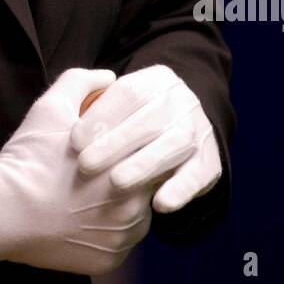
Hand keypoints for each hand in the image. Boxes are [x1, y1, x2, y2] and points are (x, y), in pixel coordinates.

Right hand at [0, 67, 155, 276]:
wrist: (0, 212)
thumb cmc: (27, 159)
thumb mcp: (51, 108)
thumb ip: (83, 83)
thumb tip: (109, 77)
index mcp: (127, 163)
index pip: (153, 151)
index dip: (134, 146)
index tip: (115, 147)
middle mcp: (134, 204)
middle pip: (148, 185)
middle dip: (132, 175)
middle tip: (101, 172)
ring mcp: (123, 237)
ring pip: (137, 216)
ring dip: (123, 205)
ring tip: (90, 196)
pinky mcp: (110, 260)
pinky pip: (121, 242)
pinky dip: (109, 232)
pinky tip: (83, 219)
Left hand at [73, 64, 221, 213]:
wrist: (177, 133)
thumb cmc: (128, 119)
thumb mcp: (111, 96)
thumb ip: (90, 87)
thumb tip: (91, 88)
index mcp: (157, 80)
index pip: (129, 91)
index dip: (101, 115)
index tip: (74, 140)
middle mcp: (182, 101)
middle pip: (151, 118)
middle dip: (115, 143)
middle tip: (85, 165)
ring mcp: (199, 131)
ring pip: (176, 144)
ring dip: (144, 165)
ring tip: (116, 183)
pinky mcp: (210, 163)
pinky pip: (197, 175)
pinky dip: (180, 189)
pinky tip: (159, 204)